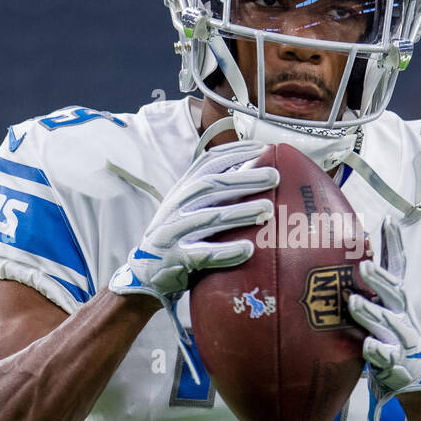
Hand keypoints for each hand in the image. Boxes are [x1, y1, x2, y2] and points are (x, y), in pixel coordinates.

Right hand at [109, 141, 276, 308]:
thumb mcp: (190, 207)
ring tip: (267, 209)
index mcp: (182, 190)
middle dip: (243, 179)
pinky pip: (202, 254)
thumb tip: (254, 171)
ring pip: (209, 218)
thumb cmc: (180, 236)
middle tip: (274, 176)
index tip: (262, 148)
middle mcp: (176, 206)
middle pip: (211, 186)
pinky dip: (225, 252)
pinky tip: (248, 249)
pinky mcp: (176, 258)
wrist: (146, 272)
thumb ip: (215, 192)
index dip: (234, 153)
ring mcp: (173, 232)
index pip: (208, 163)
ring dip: (240, 212)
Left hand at [348, 216, 420, 420]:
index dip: (394, 244)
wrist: (414, 376)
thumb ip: (373, 284)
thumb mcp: (384, 306)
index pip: (398, 267)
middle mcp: (401, 315)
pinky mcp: (396, 363)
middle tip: (363, 264)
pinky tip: (367, 345)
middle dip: (379, 279)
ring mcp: (401, 339)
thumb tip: (355, 250)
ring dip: (372, 313)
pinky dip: (377, 350)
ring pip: (388, 324)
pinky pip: (386, 356)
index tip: (388, 220)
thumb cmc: (391, 335)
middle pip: (394, 292)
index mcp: (397, 299)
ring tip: (354, 302)